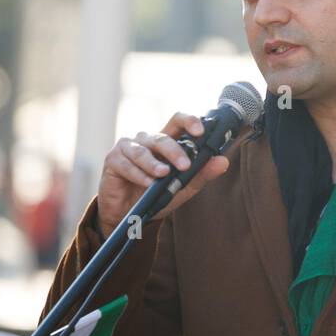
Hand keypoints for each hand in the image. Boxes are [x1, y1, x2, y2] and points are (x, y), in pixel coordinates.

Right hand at [96, 112, 229, 238]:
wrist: (128, 214)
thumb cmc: (155, 195)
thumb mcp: (182, 188)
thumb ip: (201, 174)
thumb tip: (223, 161)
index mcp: (165, 142)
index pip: (177, 122)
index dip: (189, 121)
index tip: (200, 131)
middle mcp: (146, 140)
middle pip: (162, 137)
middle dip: (175, 151)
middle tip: (184, 165)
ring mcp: (128, 148)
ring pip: (143, 150)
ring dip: (154, 163)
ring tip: (164, 174)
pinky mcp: (112, 160)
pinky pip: (126, 164)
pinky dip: (138, 174)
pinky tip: (147, 183)